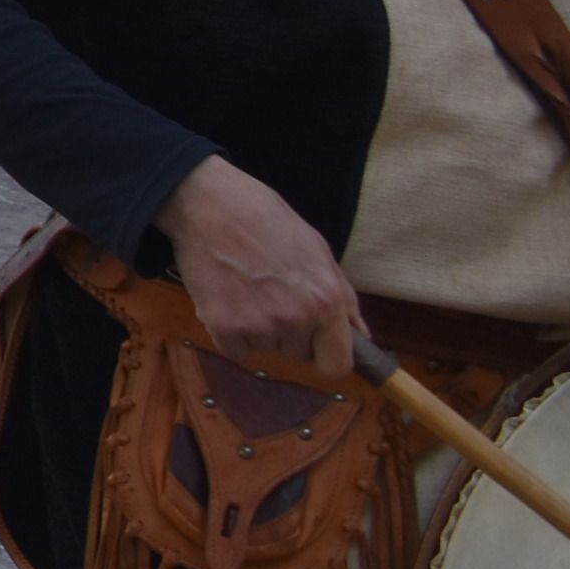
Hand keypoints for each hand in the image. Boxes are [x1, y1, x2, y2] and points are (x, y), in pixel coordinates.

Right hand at [158, 156, 361, 374]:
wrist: (208, 203)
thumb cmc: (265, 219)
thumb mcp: (317, 249)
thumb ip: (343, 296)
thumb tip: (361, 334)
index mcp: (327, 300)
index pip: (336, 364)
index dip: (325, 355)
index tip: (314, 344)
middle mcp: (297, 318)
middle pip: (298, 355)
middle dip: (288, 335)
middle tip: (270, 297)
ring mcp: (260, 325)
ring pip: (265, 350)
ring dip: (256, 330)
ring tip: (245, 290)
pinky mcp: (224, 326)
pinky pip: (235, 350)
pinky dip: (229, 332)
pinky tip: (226, 300)